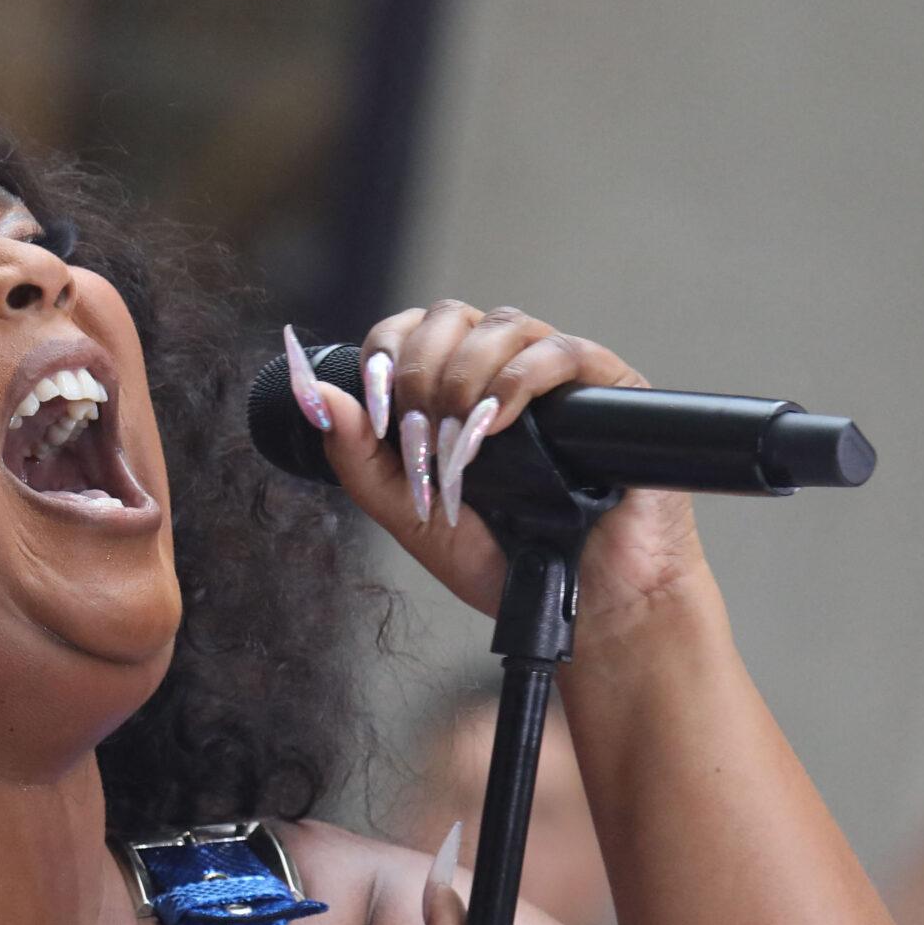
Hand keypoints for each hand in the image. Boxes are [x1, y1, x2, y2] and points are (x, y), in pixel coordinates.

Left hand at [280, 304, 708, 625]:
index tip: (378, 411)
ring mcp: (557, 379)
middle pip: (450, 316)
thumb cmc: (505, 564)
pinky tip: (501, 422)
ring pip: (502, 323)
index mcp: (454, 396)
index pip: (409, 334)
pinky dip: (519, 378)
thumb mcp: (414, 517)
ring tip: (463, 439)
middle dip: (420, 369)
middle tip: (422, 430)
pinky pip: (561, 350)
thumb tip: (314, 394)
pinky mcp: (609, 389)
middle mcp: (503, 375)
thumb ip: (360, 460)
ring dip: (464, 375)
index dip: (384, 355)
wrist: (585, 607)